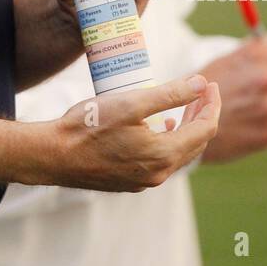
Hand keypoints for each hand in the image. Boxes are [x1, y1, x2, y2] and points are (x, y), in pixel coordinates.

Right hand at [49, 74, 220, 191]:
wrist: (54, 155)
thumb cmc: (89, 126)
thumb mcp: (132, 102)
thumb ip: (170, 94)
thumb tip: (201, 84)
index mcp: (164, 154)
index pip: (204, 129)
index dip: (212, 104)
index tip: (210, 84)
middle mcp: (159, 173)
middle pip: (194, 143)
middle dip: (202, 115)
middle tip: (202, 92)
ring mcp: (144, 180)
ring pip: (178, 153)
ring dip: (186, 129)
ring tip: (186, 107)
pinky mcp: (130, 181)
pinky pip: (161, 161)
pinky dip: (169, 142)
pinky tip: (161, 128)